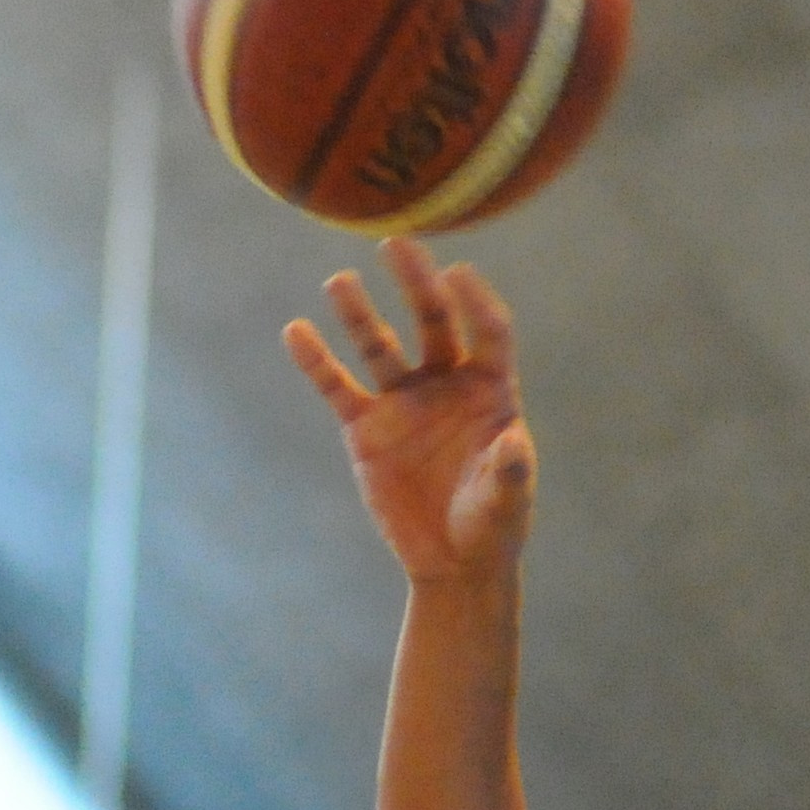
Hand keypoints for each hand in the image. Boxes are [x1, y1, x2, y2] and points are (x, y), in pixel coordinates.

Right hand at [285, 238, 535, 582]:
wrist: (452, 564)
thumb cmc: (491, 528)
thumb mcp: (506, 503)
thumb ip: (510, 472)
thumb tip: (513, 443)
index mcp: (489, 390)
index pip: (487, 331)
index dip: (475, 302)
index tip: (457, 273)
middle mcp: (446, 382)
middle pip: (433, 319)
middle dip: (416, 282)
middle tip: (396, 245)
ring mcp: (404, 401)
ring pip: (380, 345)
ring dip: (360, 314)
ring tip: (339, 281)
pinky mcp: (367, 428)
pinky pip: (337, 387)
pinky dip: (317, 360)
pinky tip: (296, 331)